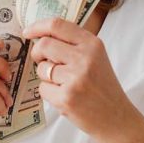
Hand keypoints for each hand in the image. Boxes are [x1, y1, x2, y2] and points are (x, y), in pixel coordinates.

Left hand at [22, 18, 137, 142]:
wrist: (116, 117)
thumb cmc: (102, 87)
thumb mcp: (96, 58)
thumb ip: (73, 45)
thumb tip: (40, 35)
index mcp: (92, 44)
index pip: (57, 25)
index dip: (37, 26)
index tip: (27, 32)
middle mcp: (85, 58)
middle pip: (44, 45)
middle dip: (37, 53)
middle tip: (43, 62)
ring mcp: (76, 78)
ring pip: (42, 68)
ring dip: (46, 77)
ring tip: (64, 85)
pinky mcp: (67, 97)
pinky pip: (43, 89)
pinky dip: (49, 93)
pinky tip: (66, 97)